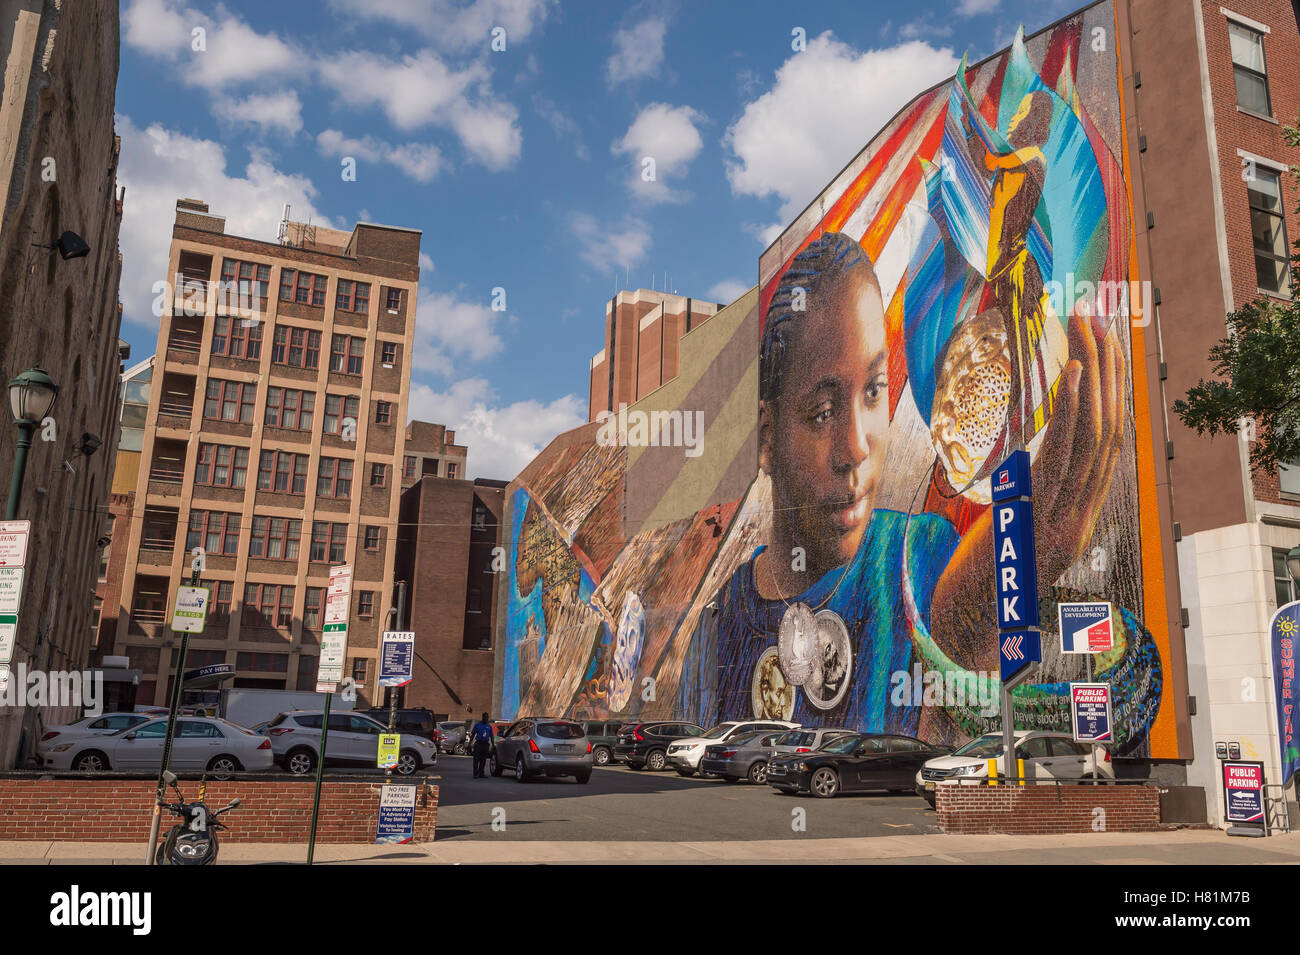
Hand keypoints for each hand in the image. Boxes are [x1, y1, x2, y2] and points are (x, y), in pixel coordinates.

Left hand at [929, 313, 1123, 672]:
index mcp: (1077, 515)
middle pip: (1110, 429)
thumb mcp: (1008, 533)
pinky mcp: (1038, 521)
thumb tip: (1022, 466)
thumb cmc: (977, 583)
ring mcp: (1064, 519)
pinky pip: (1064, 457)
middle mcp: (1081, 515)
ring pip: (1096, 435)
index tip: (1103, 345)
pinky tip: (1073, 371)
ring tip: (1089, 327)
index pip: (1107, 443)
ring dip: (1096, 375)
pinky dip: (1074, 411)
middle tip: (1099, 317)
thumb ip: (1023, 499)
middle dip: (1109, 369)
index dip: (1110, 392)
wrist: (962, 632)